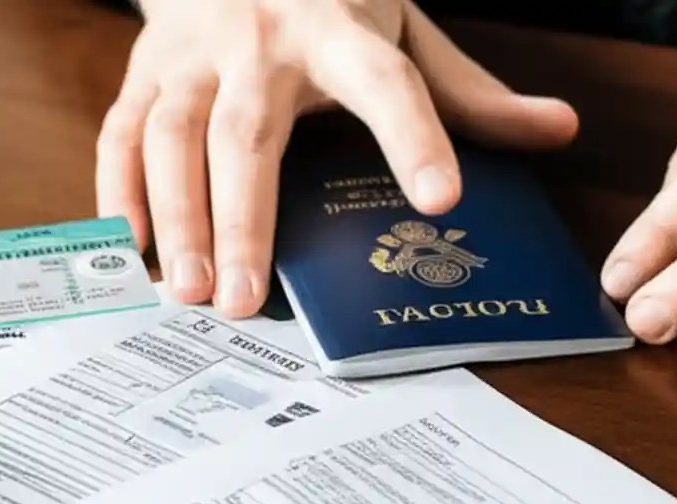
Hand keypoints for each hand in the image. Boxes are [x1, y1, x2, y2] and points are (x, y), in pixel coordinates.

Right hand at [98, 0, 578, 316]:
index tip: (441, 200)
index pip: (386, 81)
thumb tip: (557, 130)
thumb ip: (466, 91)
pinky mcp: (144, 67)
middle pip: (247, 132)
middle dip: (244, 219)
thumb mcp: (400, 28)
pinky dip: (118, 193)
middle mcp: (259, 39)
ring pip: (172, 136)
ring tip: (187, 291)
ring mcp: (192, 53)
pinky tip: (131, 251)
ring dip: (176, 217)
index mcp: (340, 28)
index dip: (414, 136)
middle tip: (245, 300)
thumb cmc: (327, 0)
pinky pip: (120, 133)